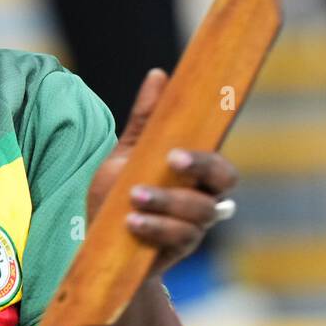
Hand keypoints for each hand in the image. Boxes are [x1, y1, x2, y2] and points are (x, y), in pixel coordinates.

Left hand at [88, 68, 239, 278]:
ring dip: (167, 201)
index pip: (217, 159)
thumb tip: (159, 75)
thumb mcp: (125, 156)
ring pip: (200, 210)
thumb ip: (144, 121)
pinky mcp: (179, 250)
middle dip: (200, 169)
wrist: (100, 246)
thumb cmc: (116, 197)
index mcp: (193, 172)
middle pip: (225, 181)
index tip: (177, 148)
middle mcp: (202, 197)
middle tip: (170, 160)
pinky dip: (157, 227)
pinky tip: (132, 222)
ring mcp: (195, 226)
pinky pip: (180, 238)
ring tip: (133, 197)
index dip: (207, 152)